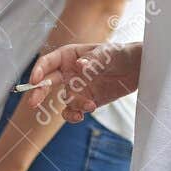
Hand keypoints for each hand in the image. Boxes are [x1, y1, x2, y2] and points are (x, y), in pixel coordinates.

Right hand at [25, 41, 141, 122]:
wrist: (137, 69)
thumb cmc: (119, 54)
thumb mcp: (107, 54)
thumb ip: (93, 60)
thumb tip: (79, 65)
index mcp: (68, 56)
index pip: (48, 63)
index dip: (39, 71)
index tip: (34, 81)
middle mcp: (68, 72)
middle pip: (47, 83)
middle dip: (38, 92)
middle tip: (33, 103)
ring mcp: (76, 88)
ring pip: (64, 100)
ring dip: (73, 105)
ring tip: (89, 106)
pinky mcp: (85, 101)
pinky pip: (72, 111)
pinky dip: (73, 116)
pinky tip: (81, 116)